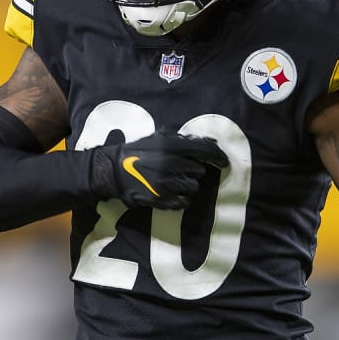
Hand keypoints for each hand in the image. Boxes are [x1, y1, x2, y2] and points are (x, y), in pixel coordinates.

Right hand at [94, 130, 228, 209]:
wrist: (114, 170)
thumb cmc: (139, 151)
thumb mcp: (159, 137)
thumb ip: (183, 140)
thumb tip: (210, 143)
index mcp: (172, 145)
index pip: (205, 150)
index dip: (218, 156)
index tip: (224, 162)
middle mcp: (172, 164)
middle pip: (200, 171)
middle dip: (193, 171)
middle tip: (180, 170)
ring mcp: (168, 183)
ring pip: (194, 187)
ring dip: (187, 185)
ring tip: (173, 181)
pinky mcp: (162, 199)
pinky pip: (185, 202)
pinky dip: (181, 198)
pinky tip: (171, 192)